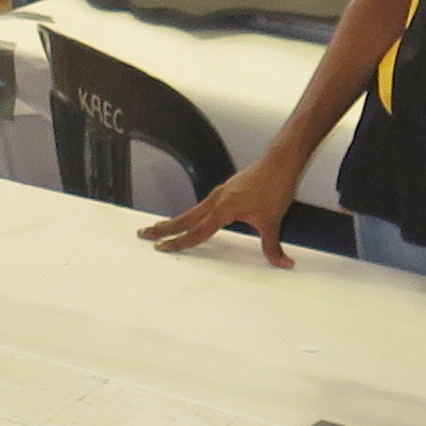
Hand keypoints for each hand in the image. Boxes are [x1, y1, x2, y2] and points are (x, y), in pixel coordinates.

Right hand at [136, 160, 300, 267]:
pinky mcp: (225, 190)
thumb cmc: (274, 186)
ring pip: (191, 211)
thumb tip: (282, 262)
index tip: (162, 247)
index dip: (178, 242)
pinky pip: (201, 206)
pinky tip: (189, 219)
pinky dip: (190, 214)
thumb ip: (273, 245)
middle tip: (143, 234)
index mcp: (224, 208)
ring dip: (174, 221)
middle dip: (163, 228)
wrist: (279, 162)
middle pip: (184, 218)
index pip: (197, 231)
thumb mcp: (273, 221)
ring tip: (159, 228)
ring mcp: (219, 193)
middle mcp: (217, 199)